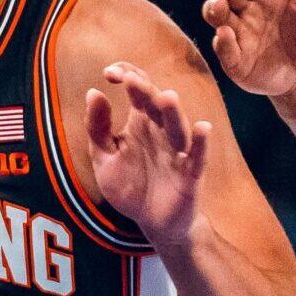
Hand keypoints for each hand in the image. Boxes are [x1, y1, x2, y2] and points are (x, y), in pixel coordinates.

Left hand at [84, 63, 208, 247]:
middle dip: (146, 91)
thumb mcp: (104, 158)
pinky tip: (202, 128)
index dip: (127, 75)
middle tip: (132, 81)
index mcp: (140, 122)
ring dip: (172, 113)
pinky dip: (200, 142)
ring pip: (177, 127)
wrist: (152, 223)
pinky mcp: (190, 173)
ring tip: (167, 97)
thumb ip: (97, 128)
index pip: (137, 88)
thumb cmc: (130, 187)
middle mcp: (160, 131)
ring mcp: (177, 150)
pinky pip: (197, 155)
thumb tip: (93, 92)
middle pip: (156, 104)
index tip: (109, 73)